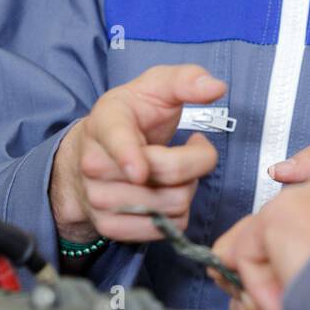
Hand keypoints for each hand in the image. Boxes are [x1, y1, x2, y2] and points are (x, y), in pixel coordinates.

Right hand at [50, 65, 225, 243]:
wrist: (94, 151)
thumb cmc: (132, 116)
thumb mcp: (156, 87)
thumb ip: (186, 80)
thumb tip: (215, 87)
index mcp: (106, 122)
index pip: (117, 141)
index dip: (129, 156)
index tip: (139, 171)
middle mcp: (94, 164)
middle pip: (167, 174)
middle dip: (196, 161)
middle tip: (190, 148)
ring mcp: (99, 199)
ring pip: (172, 204)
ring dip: (187, 188)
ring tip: (175, 170)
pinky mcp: (111, 227)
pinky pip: (165, 229)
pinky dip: (177, 213)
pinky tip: (167, 193)